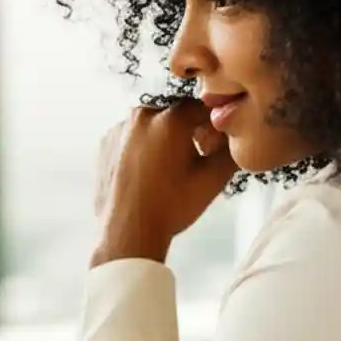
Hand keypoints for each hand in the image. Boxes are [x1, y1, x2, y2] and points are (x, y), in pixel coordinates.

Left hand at [92, 101, 236, 267]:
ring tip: (165, 172)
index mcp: (171, 119)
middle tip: (190, 161)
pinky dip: (141, 148)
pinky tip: (145, 174)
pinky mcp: (104, 144)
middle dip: (187, 132)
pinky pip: (131, 138)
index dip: (212, 126)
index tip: (212, 146)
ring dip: (162, 140)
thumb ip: (232, 150)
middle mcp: (142, 115)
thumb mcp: (213, 179)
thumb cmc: (171, 206)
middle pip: (175, 115)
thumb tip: (235, 137)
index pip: (202, 107)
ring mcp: (119, 128)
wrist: (127, 233)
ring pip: (151, 126)